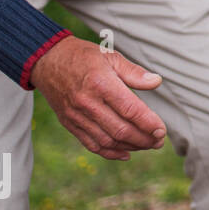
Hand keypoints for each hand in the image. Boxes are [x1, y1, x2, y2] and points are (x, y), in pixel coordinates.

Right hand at [30, 37, 166, 160]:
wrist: (46, 60)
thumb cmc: (83, 56)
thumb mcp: (110, 56)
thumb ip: (134, 72)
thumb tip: (157, 82)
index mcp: (101, 83)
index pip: (130, 110)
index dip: (149, 123)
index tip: (162, 130)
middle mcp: (87, 103)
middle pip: (120, 130)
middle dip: (144, 139)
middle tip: (159, 140)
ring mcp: (76, 115)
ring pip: (107, 140)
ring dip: (130, 146)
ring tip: (147, 145)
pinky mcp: (69, 123)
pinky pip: (91, 144)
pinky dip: (109, 152)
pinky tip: (126, 153)